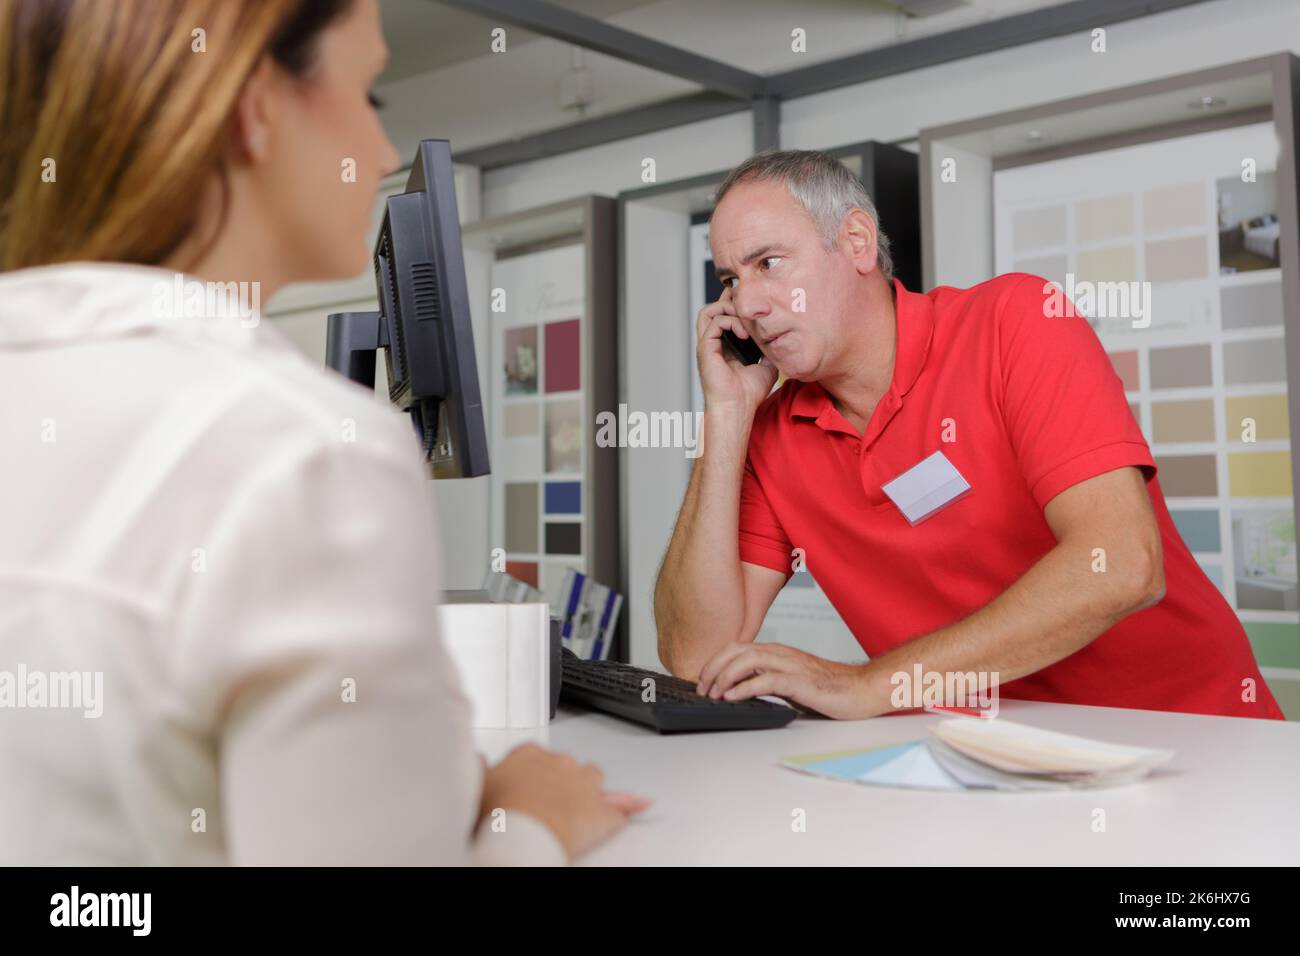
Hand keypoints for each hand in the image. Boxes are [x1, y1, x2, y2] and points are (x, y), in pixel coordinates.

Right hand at [477, 743, 650, 861]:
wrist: (523, 833)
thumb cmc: (500, 811)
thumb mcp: (477, 784)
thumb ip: (479, 767)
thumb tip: (476, 759)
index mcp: (529, 754)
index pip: (533, 754)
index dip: (530, 771)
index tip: (524, 783)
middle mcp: (560, 763)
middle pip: (565, 764)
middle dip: (559, 779)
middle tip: (546, 800)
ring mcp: (584, 785)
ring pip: (593, 777)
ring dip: (588, 788)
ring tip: (579, 804)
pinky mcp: (602, 811)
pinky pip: (621, 808)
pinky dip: (626, 809)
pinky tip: (633, 809)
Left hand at [695, 642, 877, 719]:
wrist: (862, 690)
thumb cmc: (829, 690)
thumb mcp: (791, 683)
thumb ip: (769, 682)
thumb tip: (741, 693)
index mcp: (777, 653)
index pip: (737, 648)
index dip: (715, 661)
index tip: (703, 680)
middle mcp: (781, 654)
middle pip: (736, 650)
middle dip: (713, 667)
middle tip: (701, 688)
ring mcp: (791, 665)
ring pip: (747, 660)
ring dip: (724, 677)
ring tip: (712, 694)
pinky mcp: (800, 681)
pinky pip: (766, 679)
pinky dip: (744, 687)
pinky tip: (732, 697)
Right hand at [696, 286, 777, 411]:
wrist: (739, 407)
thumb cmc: (749, 393)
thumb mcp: (766, 365)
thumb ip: (768, 350)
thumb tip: (779, 340)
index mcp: (724, 347)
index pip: (724, 317)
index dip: (736, 307)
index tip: (755, 308)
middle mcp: (713, 344)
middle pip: (713, 309)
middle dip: (730, 302)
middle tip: (749, 309)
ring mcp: (707, 345)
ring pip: (708, 311)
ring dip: (727, 309)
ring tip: (744, 319)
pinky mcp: (705, 348)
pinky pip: (714, 322)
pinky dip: (731, 322)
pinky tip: (745, 334)